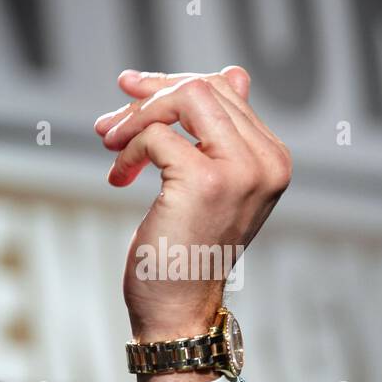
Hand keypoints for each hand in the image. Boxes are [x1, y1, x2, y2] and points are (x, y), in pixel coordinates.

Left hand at [93, 65, 290, 381]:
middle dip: (148, 97)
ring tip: (108, 144)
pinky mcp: (205, 181)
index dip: (170, 86)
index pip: (224, 89)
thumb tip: (232, 72)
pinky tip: (118, 179)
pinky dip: (127, 151)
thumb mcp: (210, 180)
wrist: (178, 310)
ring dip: (135, 117)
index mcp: (273, 158)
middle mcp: (268, 161)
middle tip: (110, 124)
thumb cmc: (185, 247)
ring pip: (184, 99)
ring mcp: (242, 170)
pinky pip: (156, 134)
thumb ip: (218, 130)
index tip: (130, 90)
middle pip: (202, 87)